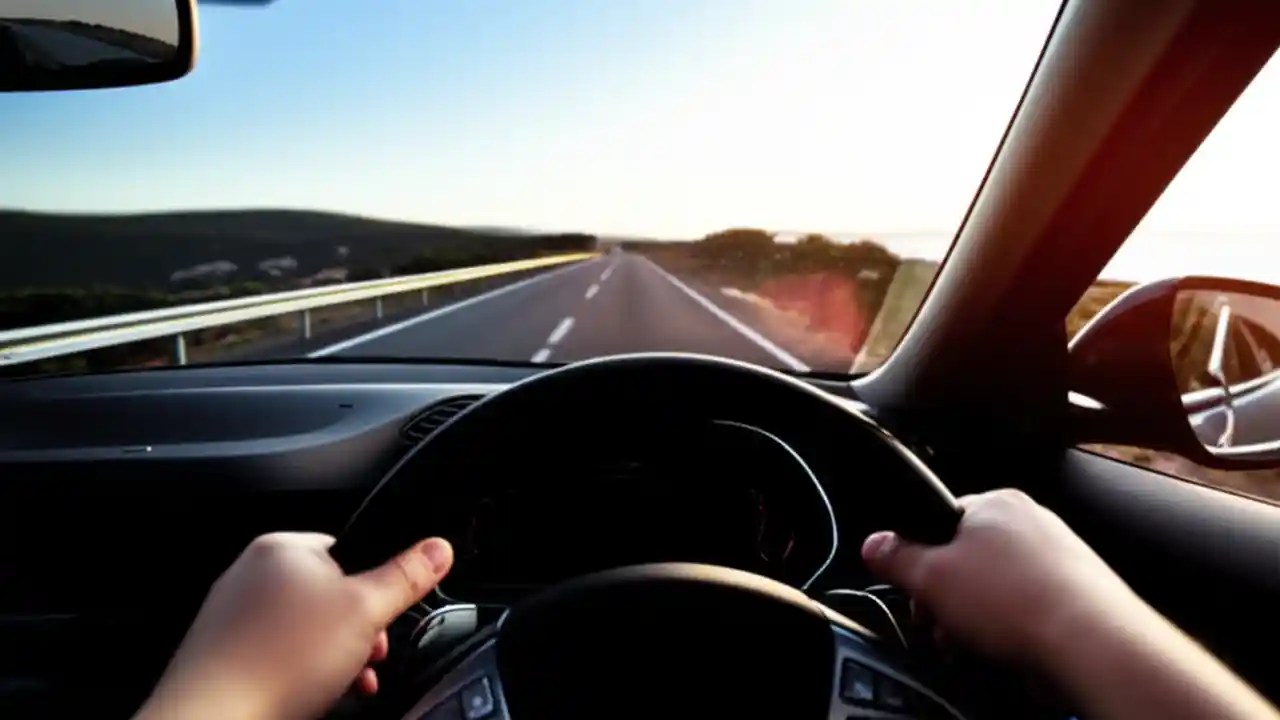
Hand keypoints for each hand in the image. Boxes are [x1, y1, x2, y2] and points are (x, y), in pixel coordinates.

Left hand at [136, 533, 452, 719]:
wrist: (214, 718)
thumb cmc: (278, 661)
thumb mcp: (365, 612)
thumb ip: (405, 576)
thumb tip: (438, 548)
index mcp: (283, 548)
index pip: (348, 552)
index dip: (376, 588)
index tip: (385, 618)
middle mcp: (252, 575)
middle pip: (329, 596)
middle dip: (357, 633)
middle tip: (366, 657)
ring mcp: (234, 618)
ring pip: (305, 632)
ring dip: (335, 659)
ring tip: (342, 683)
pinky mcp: (225, 657)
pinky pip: (278, 658)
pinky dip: (300, 676)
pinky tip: (311, 696)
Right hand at [860, 489, 1142, 666]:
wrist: (1092, 641)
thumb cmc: (1015, 601)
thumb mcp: (931, 578)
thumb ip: (895, 557)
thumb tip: (874, 544)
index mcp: (995, 502)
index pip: (940, 522)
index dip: (919, 562)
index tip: (916, 593)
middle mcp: (1031, 519)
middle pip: (969, 557)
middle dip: (949, 597)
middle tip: (942, 626)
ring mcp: (1061, 553)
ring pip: (1000, 584)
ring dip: (979, 616)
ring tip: (976, 644)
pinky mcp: (1081, 588)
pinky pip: (1032, 603)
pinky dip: (1016, 625)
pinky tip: (1012, 647)